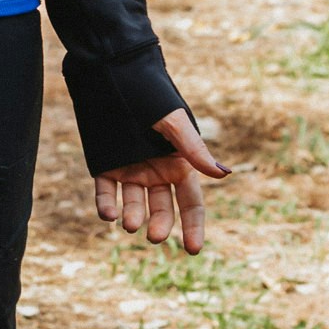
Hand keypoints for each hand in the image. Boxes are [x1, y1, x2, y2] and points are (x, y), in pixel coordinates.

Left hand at [93, 107, 226, 253]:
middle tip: (154, 236)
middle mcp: (156, 173)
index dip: (193, 226)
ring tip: (130, 224)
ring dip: (133, 216)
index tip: (193, 249)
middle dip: (160, 225)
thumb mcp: (173, 123)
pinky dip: (106, 205)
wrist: (112, 78)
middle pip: (162, 209)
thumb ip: (193, 149)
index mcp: (178, 164)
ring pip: (134, 204)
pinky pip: (106, 192)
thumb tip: (223, 175)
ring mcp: (131, 172)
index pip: (190, 203)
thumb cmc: (150, 97)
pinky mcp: (105, 168)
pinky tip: (109, 214)